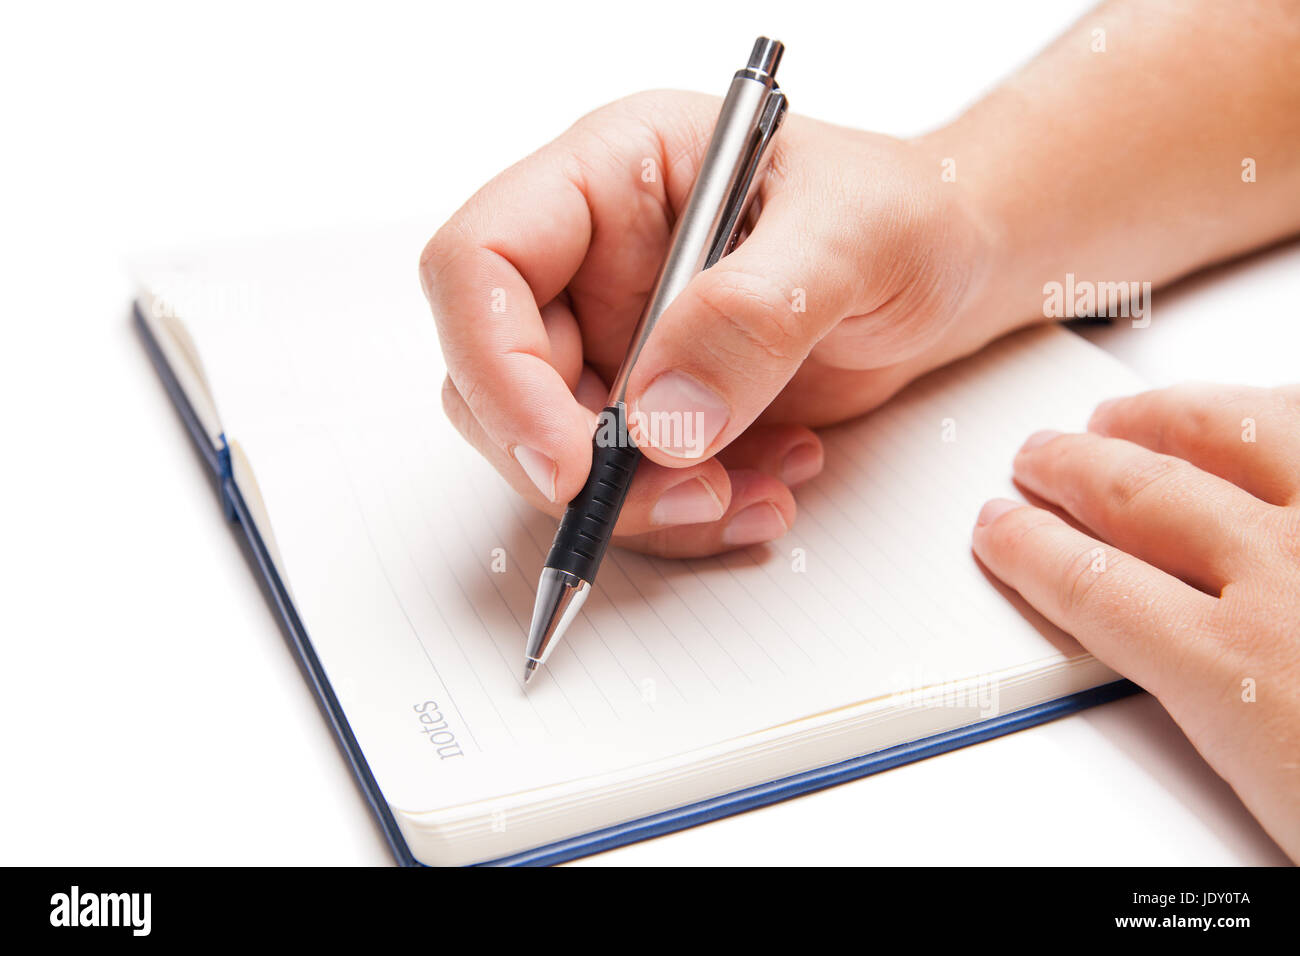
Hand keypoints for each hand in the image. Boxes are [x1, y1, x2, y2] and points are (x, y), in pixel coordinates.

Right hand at [420, 90, 1008, 555]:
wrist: (958, 270)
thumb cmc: (915, 212)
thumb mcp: (857, 235)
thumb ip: (758, 311)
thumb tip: (663, 418)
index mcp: (612, 176)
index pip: (482, 260)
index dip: (495, 363)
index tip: (566, 456)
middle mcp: (596, 262)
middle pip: (500, 376)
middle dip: (578, 463)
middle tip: (684, 494)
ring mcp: (623, 341)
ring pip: (558, 451)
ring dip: (644, 502)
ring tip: (752, 491)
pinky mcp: (659, 410)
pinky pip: (629, 487)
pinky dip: (691, 513)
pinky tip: (771, 485)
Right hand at [972, 383, 1299, 859]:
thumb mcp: (1280, 811)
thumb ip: (1208, 719)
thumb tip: (1171, 685)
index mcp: (1239, 671)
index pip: (1093, 585)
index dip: (1030, 549)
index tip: (999, 527)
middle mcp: (1290, 577)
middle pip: (1145, 496)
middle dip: (1074, 470)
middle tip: (1038, 456)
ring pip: (1239, 435)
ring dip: (1166, 418)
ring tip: (1125, 416)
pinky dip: (1276, 413)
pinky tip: (1258, 413)